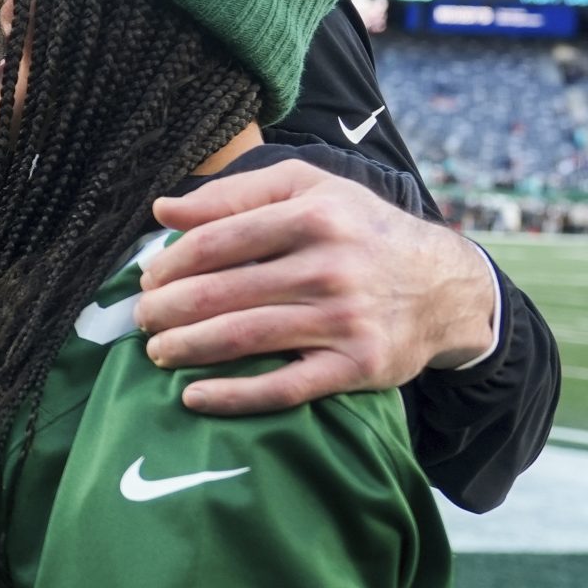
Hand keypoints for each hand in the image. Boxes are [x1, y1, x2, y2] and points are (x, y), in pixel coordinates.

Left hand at [134, 161, 497, 416]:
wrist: (445, 287)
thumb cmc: (362, 231)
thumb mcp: (310, 190)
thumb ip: (235, 194)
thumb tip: (162, 210)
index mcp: (312, 215)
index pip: (216, 241)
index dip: (170, 264)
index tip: (147, 279)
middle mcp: (328, 266)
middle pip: (221, 292)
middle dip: (167, 310)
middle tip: (142, 320)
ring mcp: (343, 319)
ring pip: (243, 337)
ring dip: (186, 348)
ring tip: (156, 352)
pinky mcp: (357, 366)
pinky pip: (283, 388)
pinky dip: (232, 397)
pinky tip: (193, 396)